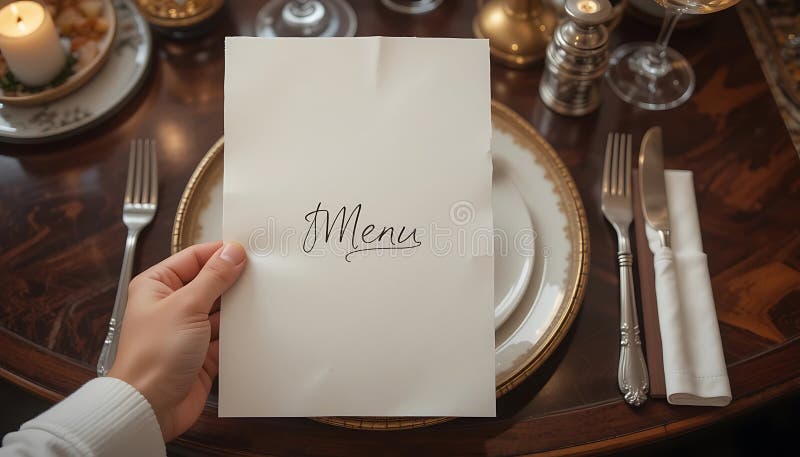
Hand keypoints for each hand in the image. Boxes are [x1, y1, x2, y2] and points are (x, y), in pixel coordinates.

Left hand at [108, 241, 245, 440]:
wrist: (150, 407)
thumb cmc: (155, 354)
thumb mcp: (187, 306)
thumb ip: (214, 277)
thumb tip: (233, 251)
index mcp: (158, 286)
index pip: (194, 258)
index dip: (220, 253)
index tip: (250, 249)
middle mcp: (172, 305)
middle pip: (210, 283)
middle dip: (234, 279)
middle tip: (265, 271)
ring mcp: (188, 330)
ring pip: (221, 310)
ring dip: (240, 306)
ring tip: (267, 295)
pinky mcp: (203, 354)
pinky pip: (227, 336)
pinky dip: (241, 332)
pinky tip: (260, 323)